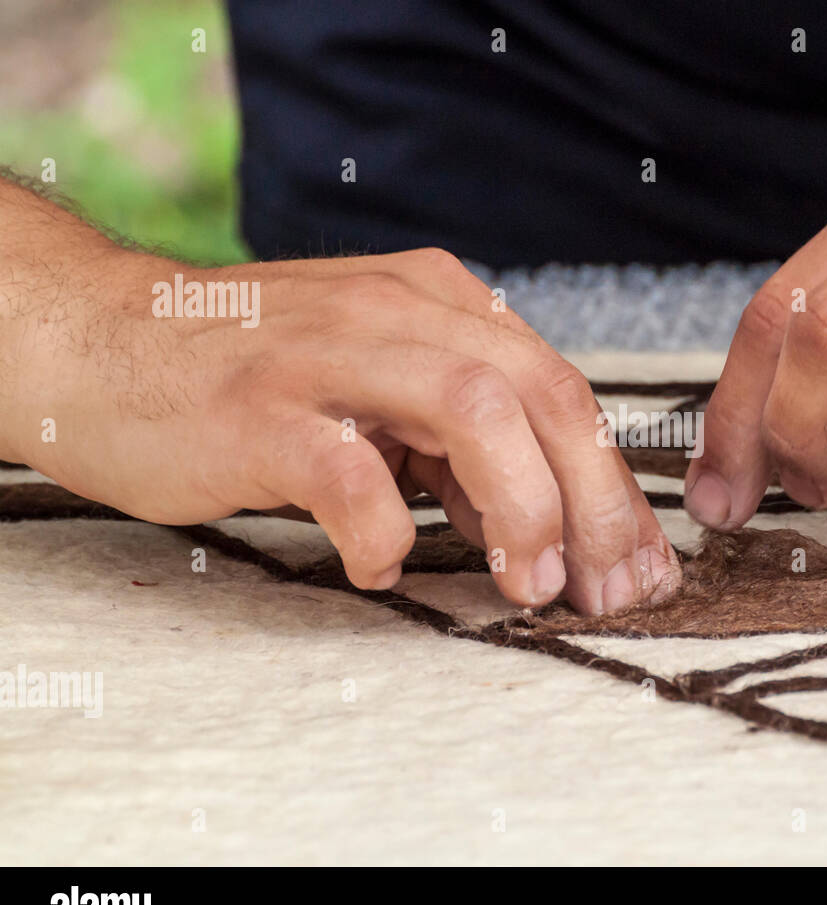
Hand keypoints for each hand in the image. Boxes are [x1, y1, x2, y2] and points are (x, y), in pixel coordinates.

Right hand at [0, 194, 677, 611]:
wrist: (98, 342)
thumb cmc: (251, 380)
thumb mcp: (378, 389)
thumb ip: (457, 442)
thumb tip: (543, 523)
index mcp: (436, 303)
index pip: (561, 389)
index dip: (616, 484)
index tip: (640, 566)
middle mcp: (396, 311)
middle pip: (542, 395)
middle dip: (597, 503)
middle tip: (610, 590)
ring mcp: (327, 354)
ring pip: (473, 408)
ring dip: (523, 507)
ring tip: (529, 585)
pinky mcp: (257, 408)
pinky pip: (348, 470)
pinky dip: (384, 531)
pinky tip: (383, 566)